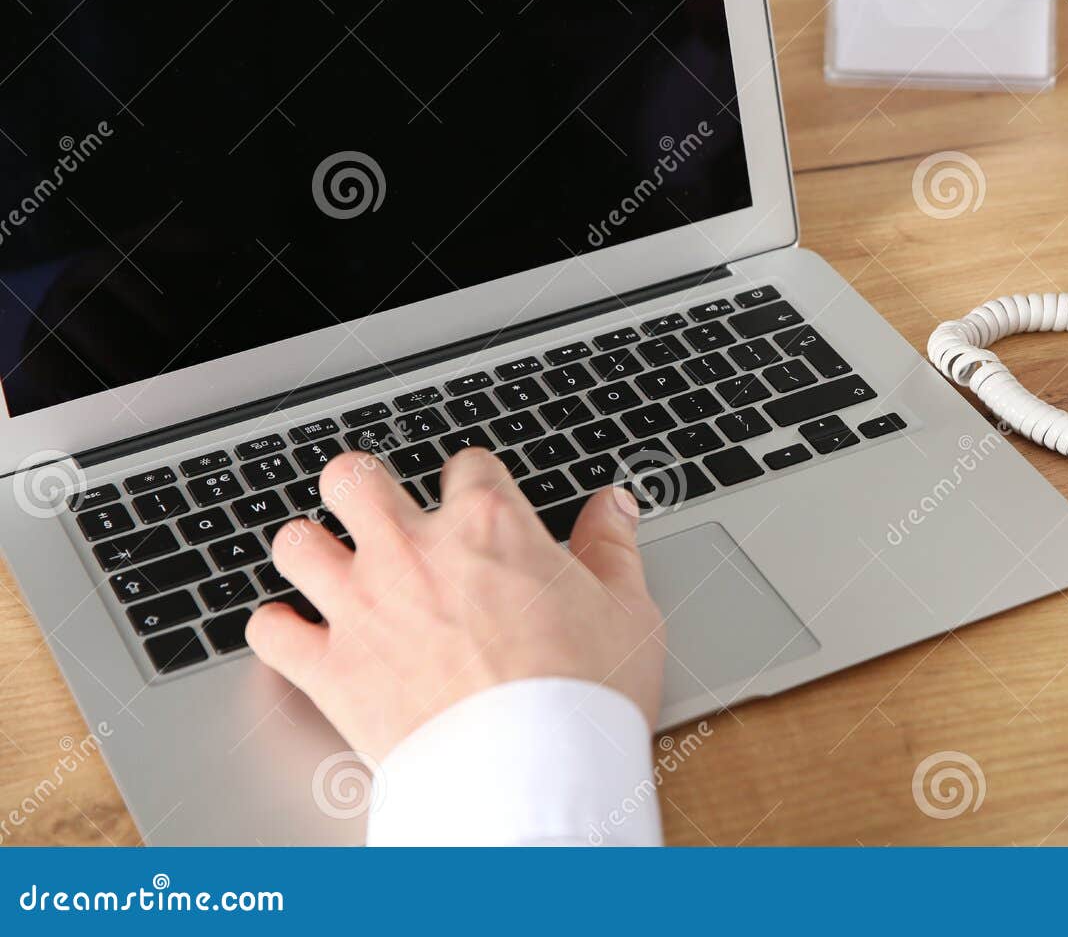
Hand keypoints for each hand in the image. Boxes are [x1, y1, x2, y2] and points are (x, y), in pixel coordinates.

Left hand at [245, 449, 664, 760]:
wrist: (532, 772)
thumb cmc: (584, 694)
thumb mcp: (628, 610)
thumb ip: (611, 548)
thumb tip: (613, 505)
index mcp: (489, 525)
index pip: (467, 466)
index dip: (475, 483)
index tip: (480, 504)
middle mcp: (414, 552)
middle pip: (354, 478)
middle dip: (362, 487)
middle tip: (378, 509)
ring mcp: (363, 607)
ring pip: (296, 543)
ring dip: (311, 550)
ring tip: (329, 564)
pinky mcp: (330, 669)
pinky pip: (269, 632)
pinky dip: (278, 632)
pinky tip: (297, 636)